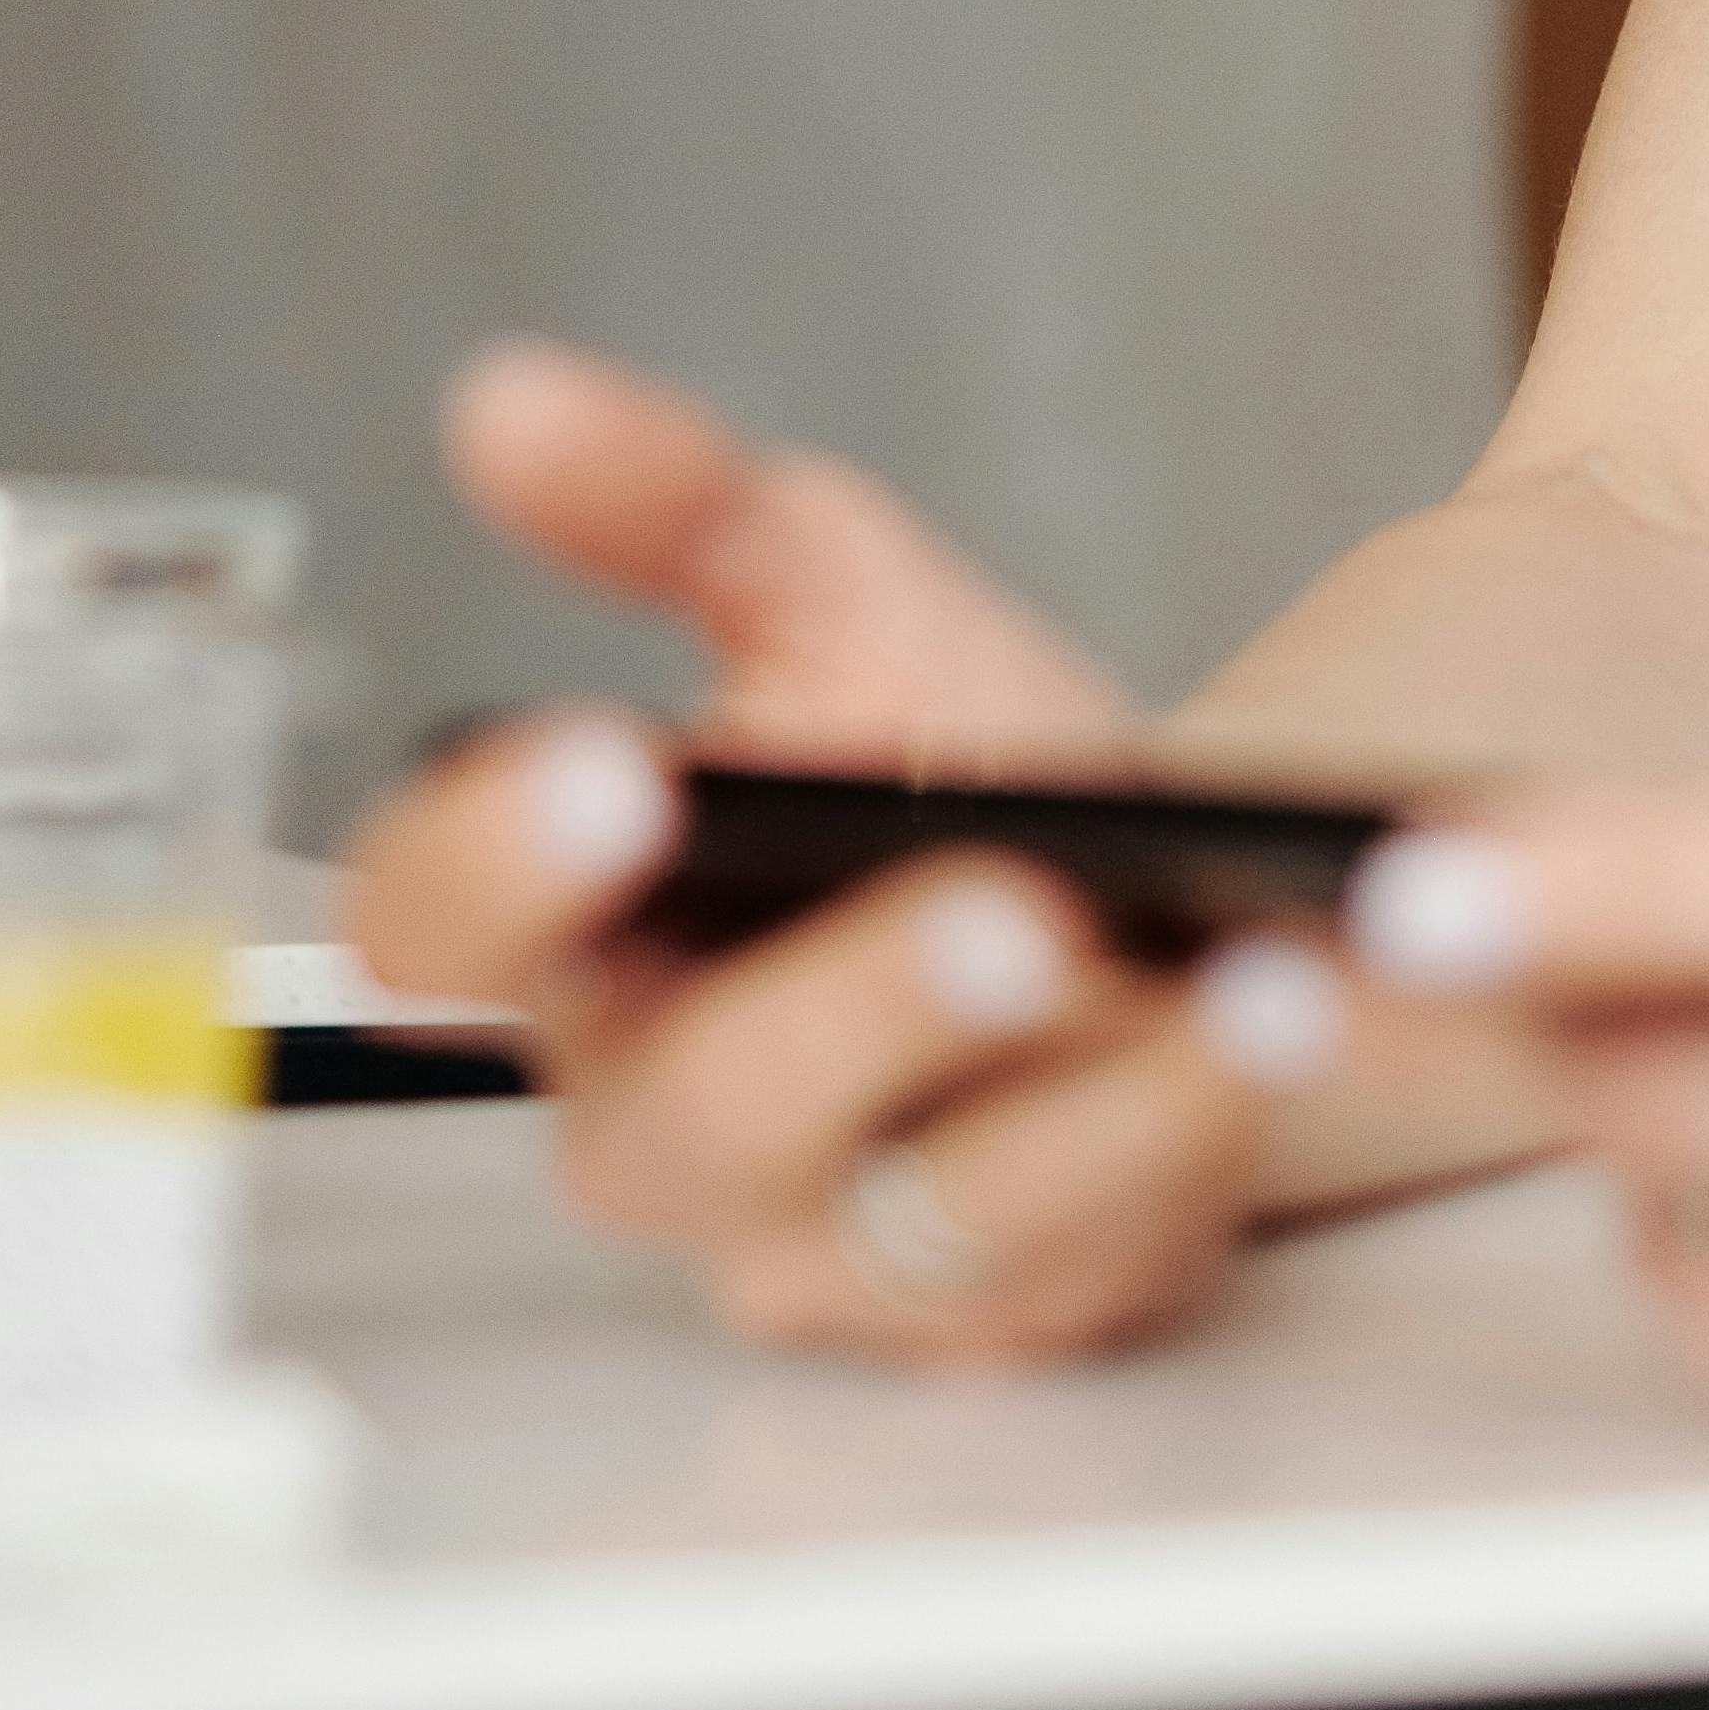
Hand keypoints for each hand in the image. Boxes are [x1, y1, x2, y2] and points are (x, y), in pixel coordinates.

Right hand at [343, 342, 1343, 1365]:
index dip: (492, 864)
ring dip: (1078, 1102)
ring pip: (911, 1225)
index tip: (603, 763)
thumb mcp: (825, 589)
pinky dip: (1190, 1138)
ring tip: (1220, 981)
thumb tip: (507, 401)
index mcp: (587, 941)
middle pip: (693, 1122)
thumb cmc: (942, 744)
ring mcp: (834, 1244)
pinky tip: (1270, 1023)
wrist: (1146, 867)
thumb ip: (670, 504)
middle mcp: (674, 1125)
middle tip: (995, 901)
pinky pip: (1078, 1263)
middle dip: (849, 1011)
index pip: (438, 937)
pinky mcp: (1002, 1309)